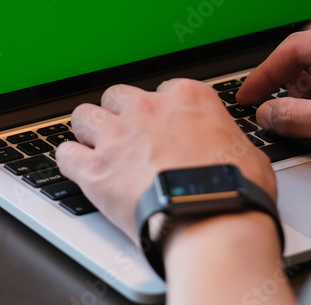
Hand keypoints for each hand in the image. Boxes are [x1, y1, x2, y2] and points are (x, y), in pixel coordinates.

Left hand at [55, 79, 275, 240]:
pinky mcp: (96, 168)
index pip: (162, 90)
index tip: (160, 128)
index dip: (159, 112)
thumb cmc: (235, 191)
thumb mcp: (245, 150)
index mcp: (187, 99)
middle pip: (117, 97)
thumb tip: (225, 148)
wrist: (214, 221)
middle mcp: (147, 110)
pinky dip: (70, 163)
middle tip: (128, 141)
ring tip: (97, 151)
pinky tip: (79, 171)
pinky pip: (65, 154)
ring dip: (89, 133)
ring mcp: (118, 136)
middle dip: (119, 116)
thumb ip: (223, 138)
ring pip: (84, 116)